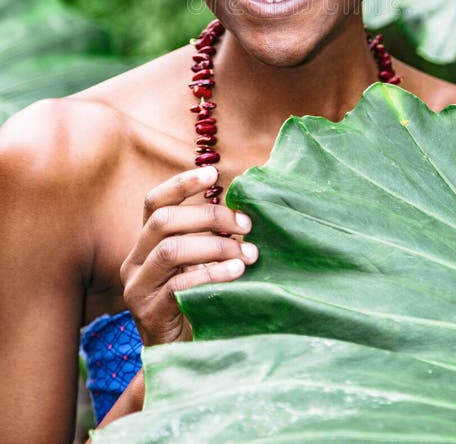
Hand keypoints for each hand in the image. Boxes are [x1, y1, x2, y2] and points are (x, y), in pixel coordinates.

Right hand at [120, 166, 257, 345]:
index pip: (154, 202)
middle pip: (164, 222)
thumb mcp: (196, 264)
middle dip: (209, 216)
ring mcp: (137, 288)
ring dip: (215, 246)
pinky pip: (179, 286)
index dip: (182, 184)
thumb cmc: (194, 303)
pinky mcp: (148, 313)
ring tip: (246, 253)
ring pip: (171, 250)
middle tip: (245, 224)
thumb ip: (206, 237)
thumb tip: (241, 211)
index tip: (214, 174)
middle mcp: (133, 262)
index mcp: (144, 244)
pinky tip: (237, 273)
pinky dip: (212, 274)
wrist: (180, 357)